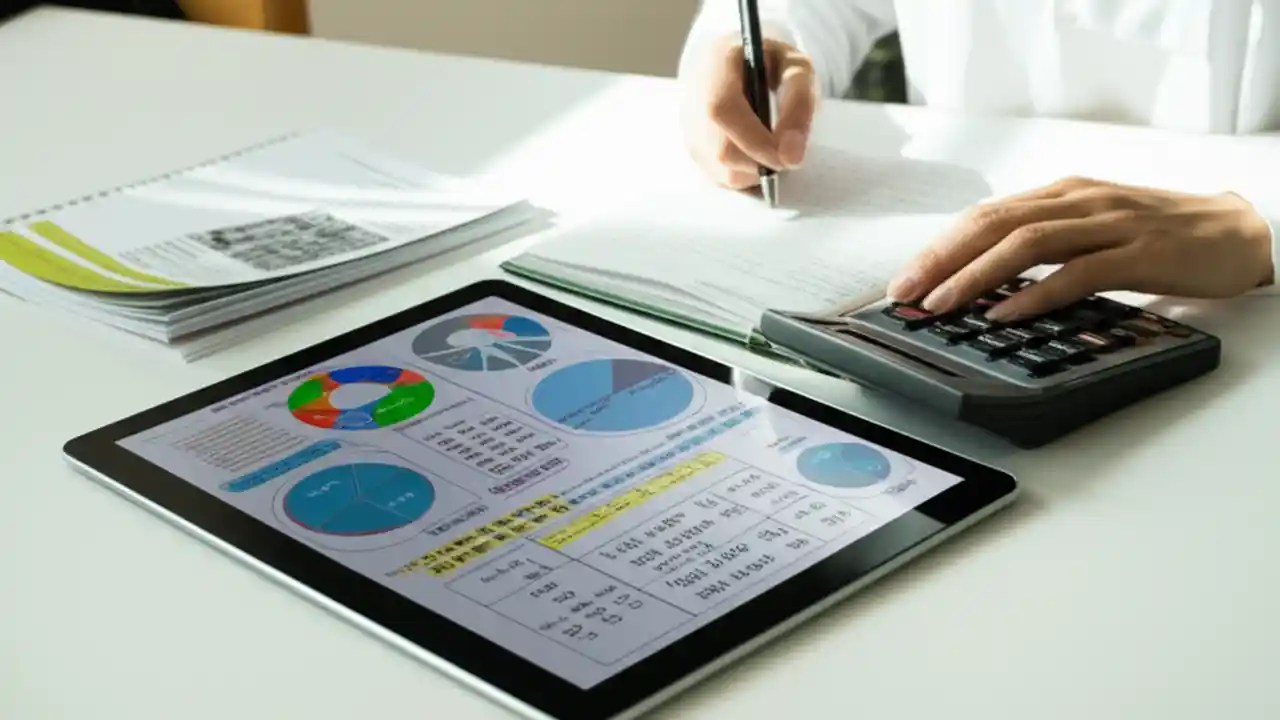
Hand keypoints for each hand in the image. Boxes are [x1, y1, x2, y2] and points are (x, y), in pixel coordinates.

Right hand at [679, 34, 817, 188]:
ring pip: (722, 171)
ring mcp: (689, 127)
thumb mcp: (797, 67)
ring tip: (770, 147)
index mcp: (715, 64)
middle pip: (721, 151)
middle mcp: (691, 98)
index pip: (722, 110)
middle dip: (761, 162)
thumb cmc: (771, 65)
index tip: (788, 158)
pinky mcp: (693, 150)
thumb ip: (799, 104)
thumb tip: (792, 157)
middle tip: (786, 153)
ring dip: (755, 171)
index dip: (755, 141)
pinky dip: (746, 174)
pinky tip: (756, 152)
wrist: (741, 64)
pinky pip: (720, 178)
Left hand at [887, 176, 1274, 321]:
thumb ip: (1043, 243)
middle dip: (941, 259)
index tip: (904, 279)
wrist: (1237, 231)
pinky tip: (1006, 314)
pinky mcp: (1140, 253)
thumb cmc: (1157, 234)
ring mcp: (1110, 224)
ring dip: (976, 276)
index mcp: (1062, 193)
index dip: (939, 247)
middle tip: (904, 293)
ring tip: (941, 304)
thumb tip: (980, 277)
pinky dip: (1037, 294)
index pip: (985, 216)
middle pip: (994, 224)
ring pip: (1028, 243)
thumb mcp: (1090, 228)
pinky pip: (1079, 272)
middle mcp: (1079, 201)